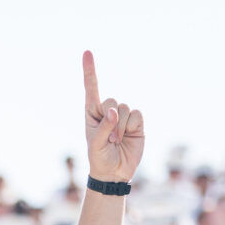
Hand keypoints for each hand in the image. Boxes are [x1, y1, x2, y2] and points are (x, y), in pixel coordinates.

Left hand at [81, 51, 143, 182]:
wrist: (114, 172)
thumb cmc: (99, 158)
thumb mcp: (95, 144)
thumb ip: (104, 126)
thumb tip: (115, 110)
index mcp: (92, 112)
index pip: (91, 88)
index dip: (90, 70)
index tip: (87, 52)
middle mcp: (108, 110)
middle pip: (111, 100)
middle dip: (111, 120)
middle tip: (108, 139)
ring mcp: (123, 116)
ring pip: (125, 108)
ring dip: (121, 127)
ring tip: (116, 142)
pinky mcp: (137, 122)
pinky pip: (137, 115)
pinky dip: (132, 127)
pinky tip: (129, 137)